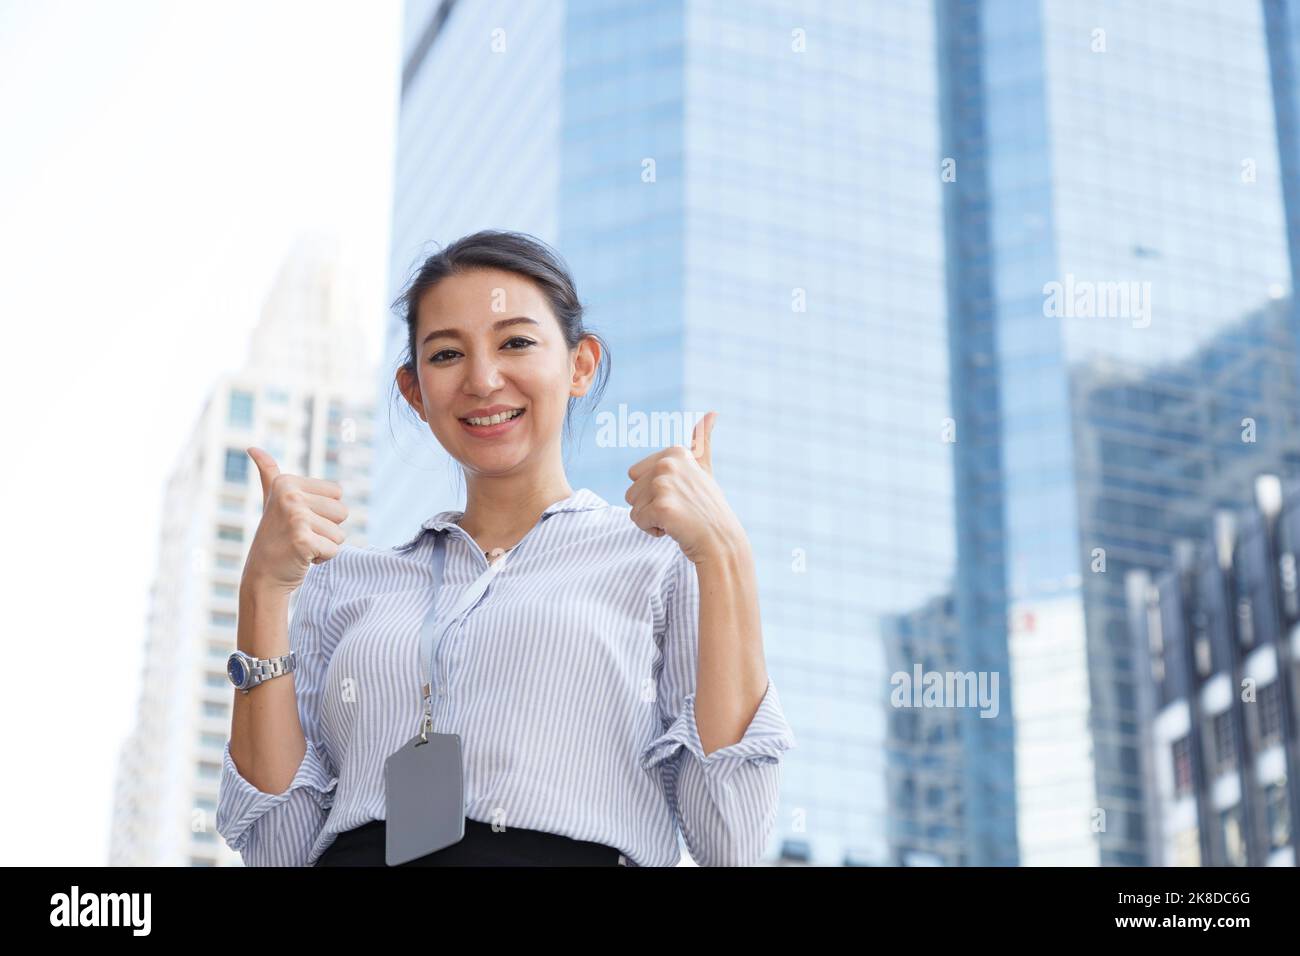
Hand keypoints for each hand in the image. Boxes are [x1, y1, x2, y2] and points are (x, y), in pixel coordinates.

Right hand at [242, 446, 348, 595]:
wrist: (262, 575)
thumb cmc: (274, 536)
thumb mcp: (271, 499)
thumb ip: (268, 473)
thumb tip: (252, 447)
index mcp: (287, 482)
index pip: (337, 493)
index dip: (324, 512)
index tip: (300, 519)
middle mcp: (290, 496)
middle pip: (342, 512)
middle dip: (327, 529)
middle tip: (300, 535)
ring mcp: (295, 517)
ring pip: (340, 533)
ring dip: (325, 544)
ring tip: (300, 546)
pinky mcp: (302, 540)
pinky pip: (334, 549)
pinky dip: (322, 558)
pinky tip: (301, 557)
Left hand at [624, 411, 746, 563]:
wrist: (721, 541)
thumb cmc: (708, 508)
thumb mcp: (704, 470)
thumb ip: (702, 442)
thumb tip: (712, 412)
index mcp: (674, 452)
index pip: (635, 475)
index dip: (653, 491)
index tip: (679, 495)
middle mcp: (668, 463)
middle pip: (631, 491)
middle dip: (649, 506)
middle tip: (679, 510)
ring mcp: (664, 484)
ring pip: (633, 507)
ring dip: (651, 519)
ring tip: (677, 519)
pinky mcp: (661, 506)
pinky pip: (638, 521)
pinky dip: (653, 530)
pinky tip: (675, 528)